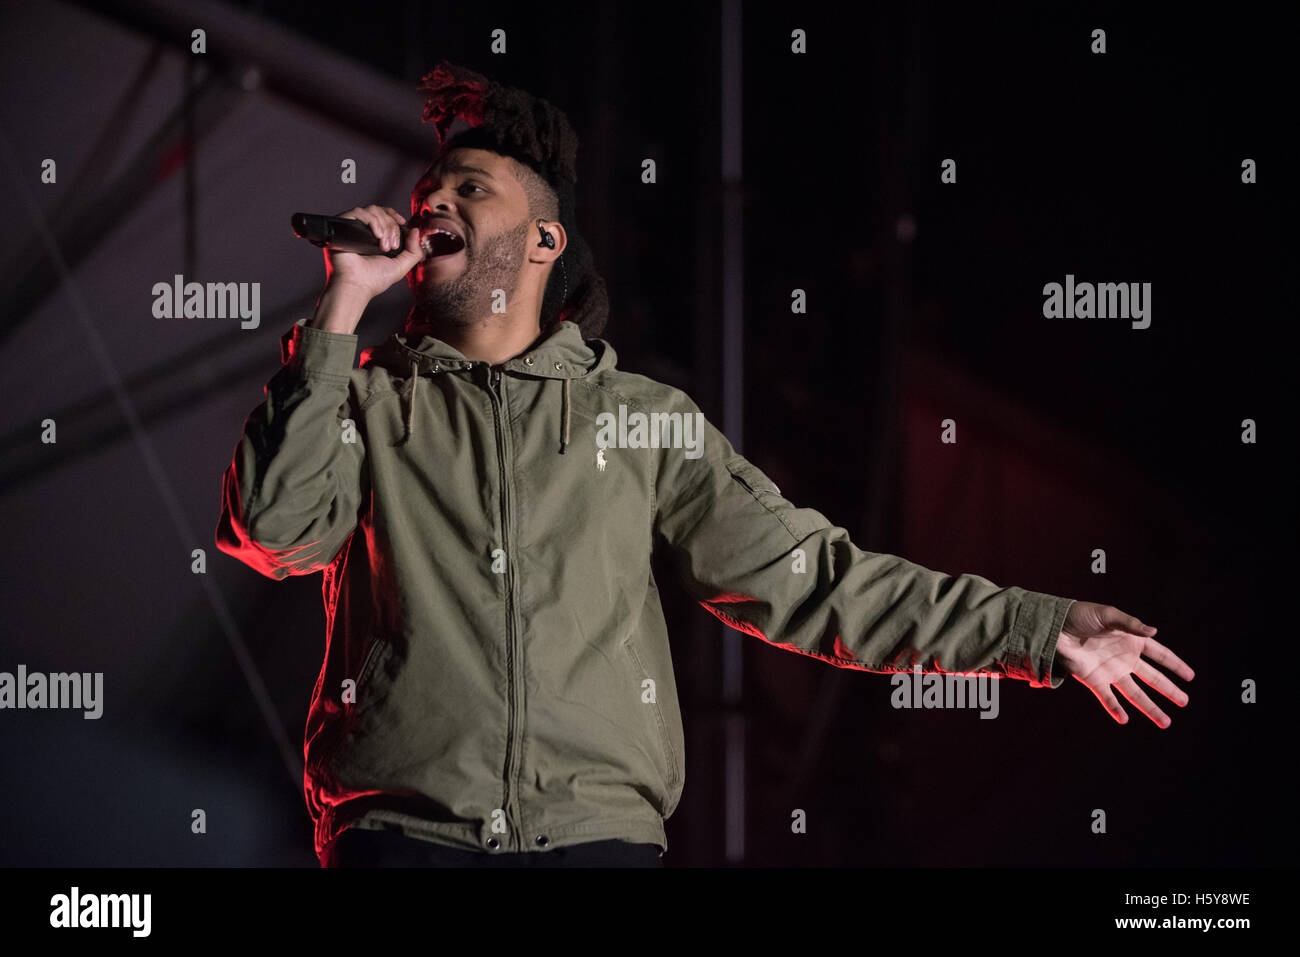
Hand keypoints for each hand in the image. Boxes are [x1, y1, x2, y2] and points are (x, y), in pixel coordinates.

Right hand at [322, 204, 423, 300]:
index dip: (395, 216)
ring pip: (372, 210)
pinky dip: (372, 221)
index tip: (403, 224)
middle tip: (392, 246)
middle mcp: (363, 230)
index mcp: (374, 237)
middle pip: (380, 212)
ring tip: (384, 245)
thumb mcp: (401, 266)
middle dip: (392, 227)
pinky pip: (358, 212)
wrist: (357, 286)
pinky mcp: (342, 227)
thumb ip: (413, 251)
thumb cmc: (374, 280)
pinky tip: (377, 235)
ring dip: (384, 225)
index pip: (385, 215)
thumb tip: (415, 230)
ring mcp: (352, 228)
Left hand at [1053, 601, 1193, 727]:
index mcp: (1132, 641)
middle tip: (1185, 702)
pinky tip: (1124, 719)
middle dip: (1168, 690)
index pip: (1160, 655)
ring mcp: (1110, 671)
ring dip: (1149, 707)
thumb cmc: (1080, 615)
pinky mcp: (1094, 679)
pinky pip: (1107, 697)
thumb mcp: (1108, 615)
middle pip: (1152, 677)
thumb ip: (1130, 624)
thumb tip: (1154, 632)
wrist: (1054, 625)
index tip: (1190, 676)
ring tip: (1166, 722)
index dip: (1175, 664)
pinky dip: (1115, 708)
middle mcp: (1125, 659)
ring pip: (1135, 693)